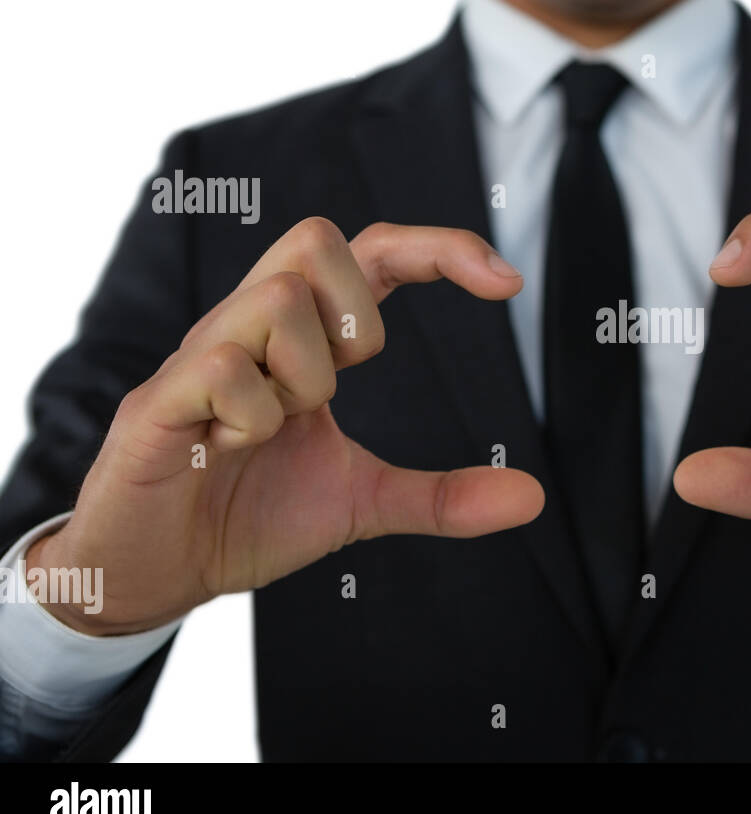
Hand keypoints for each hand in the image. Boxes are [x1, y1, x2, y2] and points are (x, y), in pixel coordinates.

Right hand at [28, 218, 543, 634]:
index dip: (439, 249)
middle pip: (315, 240)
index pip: (371, 254)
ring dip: (302, 379)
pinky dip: (250, 419)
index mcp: (299, 340)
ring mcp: (199, 357)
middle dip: (356, 318)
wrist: (155, 573)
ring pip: (274, 300)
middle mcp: (248, 328)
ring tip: (272, 433)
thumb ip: (441, 496)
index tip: (508, 283)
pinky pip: (220, 367)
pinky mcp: (157, 400)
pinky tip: (229, 452)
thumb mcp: (362, 504)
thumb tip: (531, 497)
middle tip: (338, 391)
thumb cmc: (247, 515)